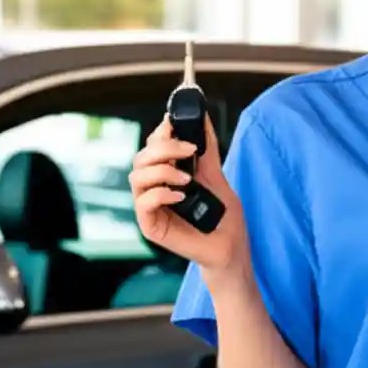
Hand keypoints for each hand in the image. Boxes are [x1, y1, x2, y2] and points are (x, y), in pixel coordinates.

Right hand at [128, 113, 248, 277]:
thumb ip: (207, 150)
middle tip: (189, 150)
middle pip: (141, 158)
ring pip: (137, 177)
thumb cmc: (224, 217)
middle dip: (164, 147)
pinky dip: (160, 193)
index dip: (160, 132)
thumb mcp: (216, 176)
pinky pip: (143, 203)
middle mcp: (154, 188)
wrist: (231, 248)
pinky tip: (180, 195)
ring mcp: (150, 207)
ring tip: (187, 178)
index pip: (151, 147)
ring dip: (162, 169)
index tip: (176, 123)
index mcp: (166, 175)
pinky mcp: (150, 226)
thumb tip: (203, 119)